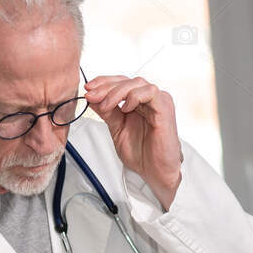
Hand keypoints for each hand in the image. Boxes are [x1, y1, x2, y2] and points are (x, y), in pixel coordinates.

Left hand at [84, 75, 182, 208]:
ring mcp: (158, 102)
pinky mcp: (165, 108)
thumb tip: (91, 97)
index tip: (87, 89)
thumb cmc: (141, 153)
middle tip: (91, 96)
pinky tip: (125, 108)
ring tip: (106, 106)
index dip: (103, 83)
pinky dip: (135, 97)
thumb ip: (107, 112)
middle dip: (106, 87)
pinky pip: (150, 93)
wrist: (154, 171)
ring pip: (137, 83)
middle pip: (126, 81)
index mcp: (138, 102)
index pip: (120, 83)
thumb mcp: (116, 128)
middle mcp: (149, 99)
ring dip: (117, 92)